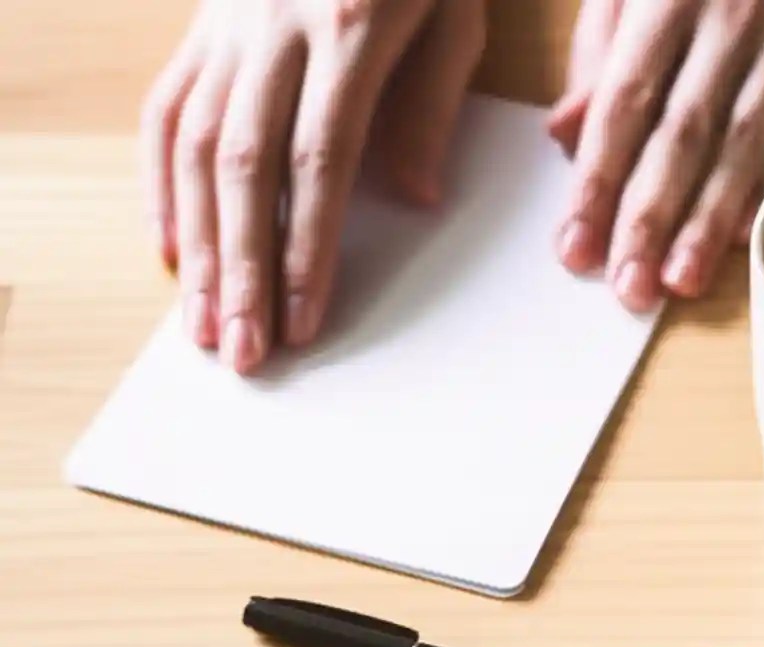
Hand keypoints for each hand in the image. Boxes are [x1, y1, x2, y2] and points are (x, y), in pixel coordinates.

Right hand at [142, 0, 485, 372]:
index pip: (321, 160)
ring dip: (198, 243)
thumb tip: (413, 200)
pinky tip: (171, 247)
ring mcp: (226, 22)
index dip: (309, 247)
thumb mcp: (457, 12)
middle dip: (243, 268)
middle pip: (245, 165)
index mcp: (350, 23)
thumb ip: (431, 104)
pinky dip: (161, 183)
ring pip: (194, 145)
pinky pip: (165, 108)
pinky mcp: (200, 23)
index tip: (307, 318)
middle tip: (244, 351)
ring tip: (203, 323)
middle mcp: (273, 24)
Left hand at [548, 0, 763, 311]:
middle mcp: (727, 22)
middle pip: (681, 135)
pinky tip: (750, 236)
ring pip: (742, 144)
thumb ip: (597, 51)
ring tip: (681, 281)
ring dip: (710, 220)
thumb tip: (565, 136)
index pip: (622, 105)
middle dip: (650, 217)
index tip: (575, 248)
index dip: (596, 182)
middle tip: (627, 288)